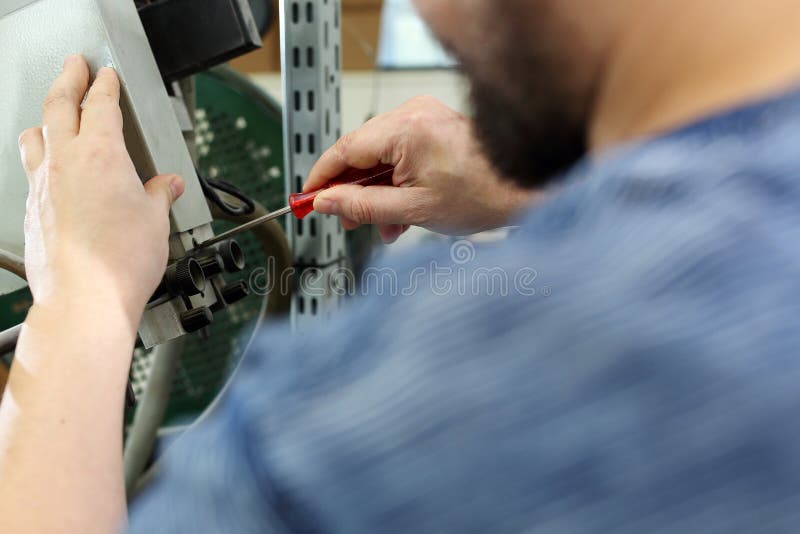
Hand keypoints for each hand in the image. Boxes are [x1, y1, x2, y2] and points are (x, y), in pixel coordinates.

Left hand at [17, 55, 183, 332]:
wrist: (86, 299)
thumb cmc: (119, 262)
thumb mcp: (156, 221)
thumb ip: (159, 194)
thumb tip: (167, 186)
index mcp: (101, 155)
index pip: (101, 105)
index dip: (105, 85)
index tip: (106, 76)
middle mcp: (65, 163)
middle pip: (59, 104)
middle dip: (69, 78)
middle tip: (74, 66)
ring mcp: (42, 186)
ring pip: (34, 134)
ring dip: (45, 117)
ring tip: (52, 114)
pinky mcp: (31, 210)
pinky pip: (31, 170)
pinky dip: (41, 158)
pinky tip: (51, 169)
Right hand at [306, 96, 536, 242]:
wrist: (524, 187)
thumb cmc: (483, 195)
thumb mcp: (412, 210)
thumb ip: (362, 206)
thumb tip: (326, 202)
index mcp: (406, 130)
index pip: (344, 150)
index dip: (321, 177)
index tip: (307, 198)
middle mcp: (413, 114)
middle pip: (360, 153)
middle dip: (354, 191)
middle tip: (348, 220)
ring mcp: (424, 117)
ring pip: (379, 156)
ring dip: (377, 191)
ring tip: (386, 225)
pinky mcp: (432, 125)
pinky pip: (398, 153)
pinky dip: (395, 180)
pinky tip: (402, 210)